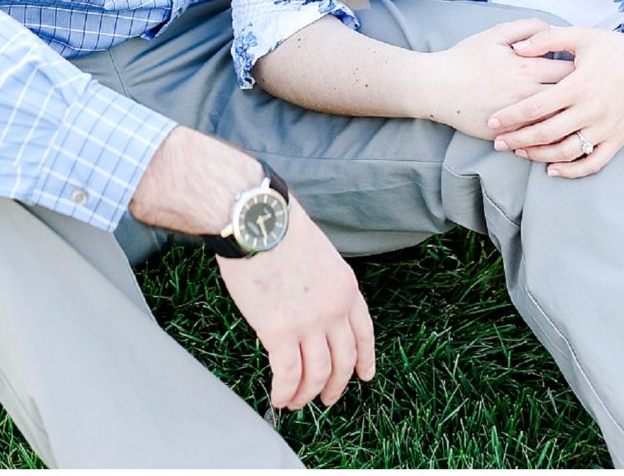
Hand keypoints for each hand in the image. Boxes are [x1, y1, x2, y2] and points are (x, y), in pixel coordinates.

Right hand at [217, 200, 375, 410]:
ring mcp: (311, 322)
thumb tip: (307, 309)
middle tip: (327, 399)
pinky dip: (285, 392)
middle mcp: (335, 308)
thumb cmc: (279, 230)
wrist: (259, 221)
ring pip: (319, 373)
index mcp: (346, 287)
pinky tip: (279, 398)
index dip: (365, 358)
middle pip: (344, 359)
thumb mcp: (318, 256)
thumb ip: (320, 287)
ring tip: (297, 402)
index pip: (364, 332)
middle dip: (336, 384)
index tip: (364, 375)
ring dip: (308, 394)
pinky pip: (289, 374)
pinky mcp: (281, 331)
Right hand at [420, 16, 574, 139]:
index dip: (584, 69)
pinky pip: (536, 139)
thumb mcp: (497, 33)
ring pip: (557, 122)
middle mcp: (526, 94)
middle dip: (583, 96)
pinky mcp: (506, 135)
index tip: (588, 68)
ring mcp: (517, 117)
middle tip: (590, 93)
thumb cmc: (467, 57)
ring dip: (571, 118)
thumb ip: (530, 27)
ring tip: (578, 112)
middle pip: (570, 98)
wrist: (436, 86)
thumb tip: (554, 30)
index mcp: (528, 67)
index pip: (571, 69)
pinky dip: (551, 136)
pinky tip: (559, 131)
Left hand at [489, 26, 623, 177]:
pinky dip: (571, 171)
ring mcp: (606, 127)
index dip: (510, 116)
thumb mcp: (582, 36)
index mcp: (579, 84)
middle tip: (498, 142)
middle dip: (517, 139)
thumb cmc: (617, 47)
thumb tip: (517, 48)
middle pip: (546, 133)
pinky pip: (592, 163)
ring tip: (520, 152)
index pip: (536, 106)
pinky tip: (552, 169)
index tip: (492, 122)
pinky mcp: (618, 139)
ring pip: (565, 152)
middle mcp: (592, 110)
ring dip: (539, 155)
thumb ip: (547, 38)